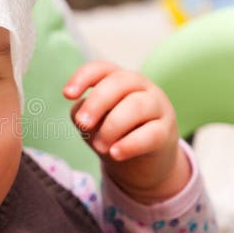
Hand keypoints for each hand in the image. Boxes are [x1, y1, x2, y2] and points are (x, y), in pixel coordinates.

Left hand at [64, 61, 190, 203]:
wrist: (144, 163)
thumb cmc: (114, 135)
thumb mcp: (95, 124)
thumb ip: (85, 116)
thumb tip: (82, 117)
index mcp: (118, 80)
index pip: (101, 69)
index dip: (83, 77)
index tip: (67, 95)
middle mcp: (140, 87)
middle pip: (119, 83)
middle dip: (96, 103)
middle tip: (82, 124)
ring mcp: (157, 107)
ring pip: (136, 106)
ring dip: (112, 127)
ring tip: (99, 147)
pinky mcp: (167, 132)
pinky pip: (151, 134)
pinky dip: (130, 144)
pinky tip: (115, 153)